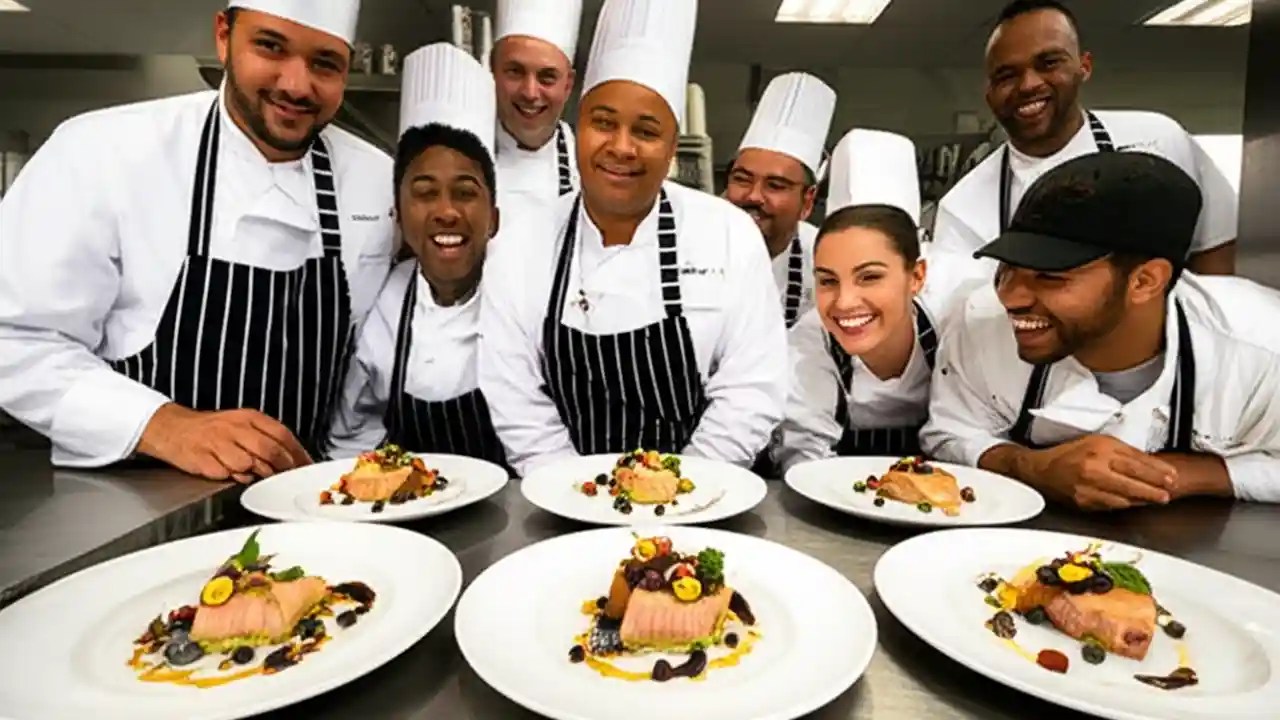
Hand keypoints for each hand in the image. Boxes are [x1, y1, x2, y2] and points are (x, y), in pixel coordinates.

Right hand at [137, 404, 311, 482]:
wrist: (173, 429)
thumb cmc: (211, 430)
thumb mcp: (242, 424)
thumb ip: (267, 438)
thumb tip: (294, 457)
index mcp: (249, 417)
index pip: (282, 435)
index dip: (298, 453)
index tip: (307, 466)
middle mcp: (236, 428)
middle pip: (270, 451)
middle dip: (283, 468)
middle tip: (287, 478)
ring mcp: (219, 443)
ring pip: (251, 464)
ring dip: (258, 474)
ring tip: (254, 473)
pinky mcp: (205, 459)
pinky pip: (229, 474)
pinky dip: (236, 478)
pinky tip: (232, 473)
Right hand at [1020, 435, 1177, 510]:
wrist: (1042, 469)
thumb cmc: (1071, 454)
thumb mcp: (1098, 442)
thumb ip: (1123, 452)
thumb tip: (1151, 465)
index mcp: (1100, 449)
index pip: (1136, 461)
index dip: (1157, 470)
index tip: (1171, 476)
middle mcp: (1094, 467)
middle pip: (1133, 481)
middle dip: (1154, 488)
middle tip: (1168, 492)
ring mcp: (1089, 486)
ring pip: (1124, 496)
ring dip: (1143, 498)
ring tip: (1156, 498)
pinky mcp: (1084, 501)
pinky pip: (1111, 505)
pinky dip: (1126, 504)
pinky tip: (1135, 502)